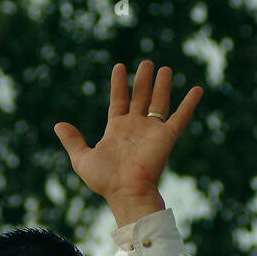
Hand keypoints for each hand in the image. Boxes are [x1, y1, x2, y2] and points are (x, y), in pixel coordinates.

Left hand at [53, 60, 202, 225]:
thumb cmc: (105, 180)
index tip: (119, 66)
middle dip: (143, 80)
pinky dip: (190, 104)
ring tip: (164, 68)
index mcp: (117, 129)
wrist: (126, 192)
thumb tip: (58, 125)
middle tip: (146, 63)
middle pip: (140, 97)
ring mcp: (152, 131)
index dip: (119, 84)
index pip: (119, 100)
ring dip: (162, 85)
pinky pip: (180, 117)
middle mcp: (136, 127)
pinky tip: (198, 89)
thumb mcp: (82, 159)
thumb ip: (72, 141)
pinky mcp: (166, 137)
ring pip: (159, 102)